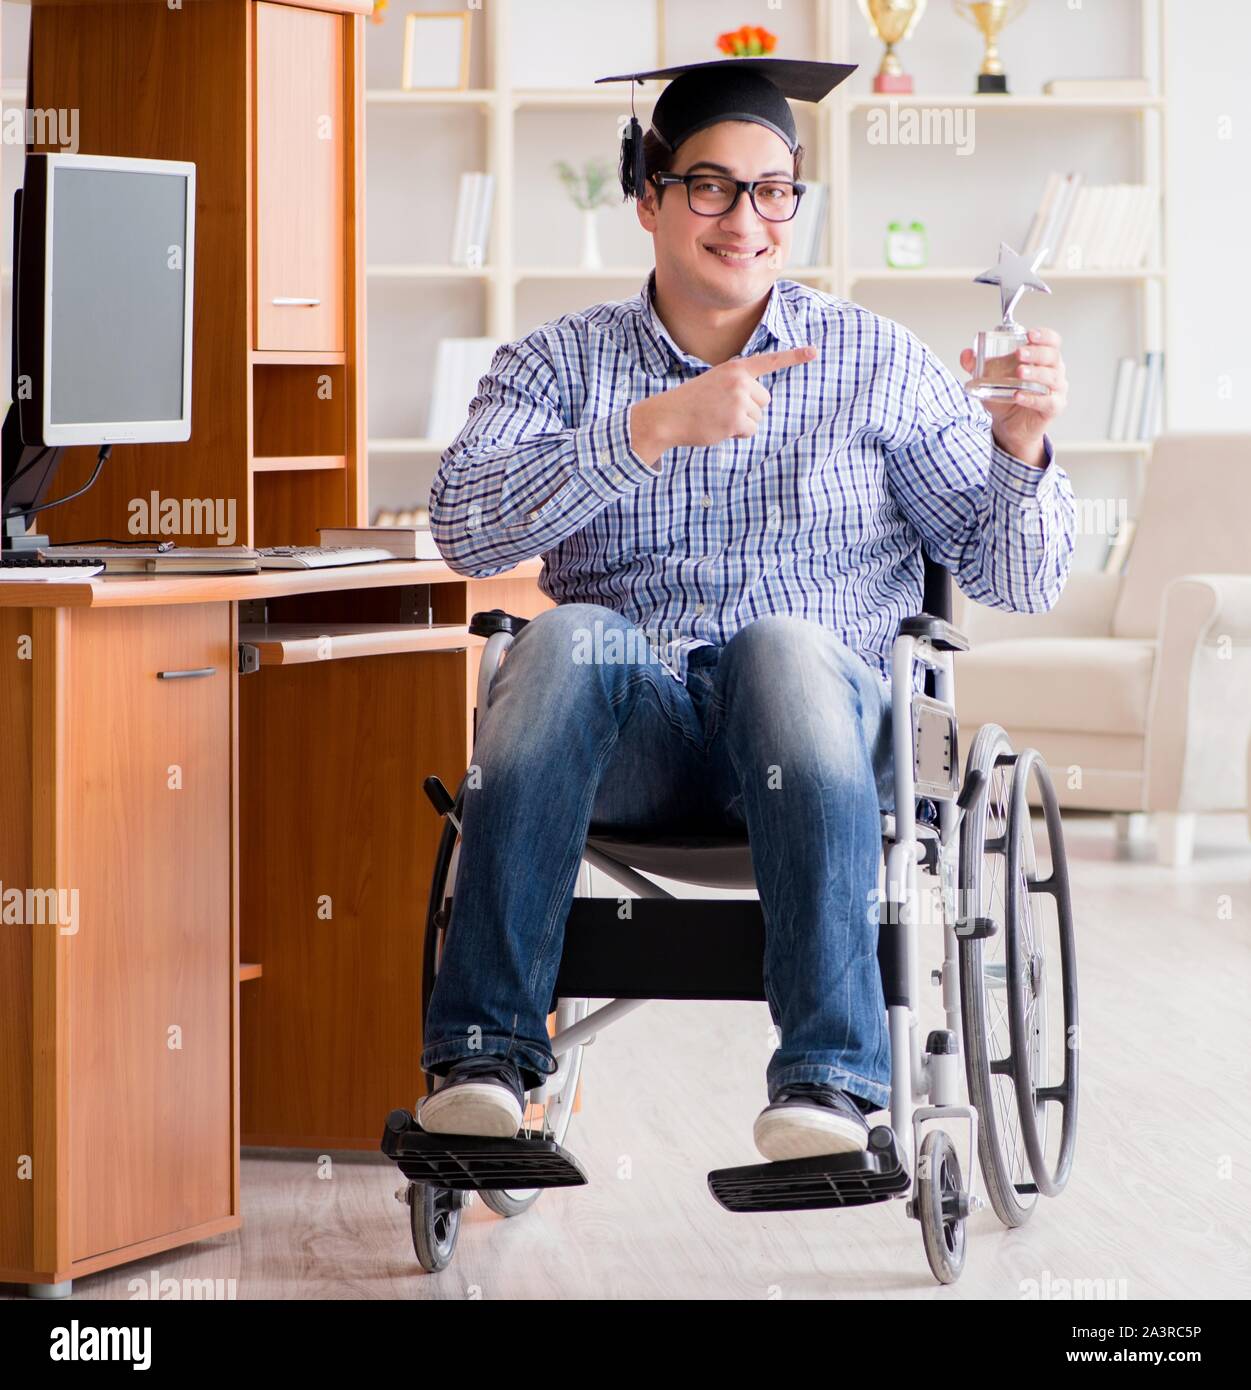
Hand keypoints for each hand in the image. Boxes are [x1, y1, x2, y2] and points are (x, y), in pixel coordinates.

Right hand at [628, 344, 817, 467]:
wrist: (668, 415)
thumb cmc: (691, 402)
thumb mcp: (715, 382)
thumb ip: (739, 384)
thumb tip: (760, 401)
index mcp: (736, 368)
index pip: (770, 361)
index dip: (794, 357)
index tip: (815, 352)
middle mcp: (741, 381)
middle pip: (764, 400)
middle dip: (748, 409)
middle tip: (721, 409)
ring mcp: (739, 400)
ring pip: (758, 417)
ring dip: (741, 423)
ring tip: (717, 418)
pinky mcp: (736, 419)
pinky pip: (750, 431)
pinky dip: (737, 434)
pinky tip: (718, 428)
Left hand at [960, 327, 1067, 467]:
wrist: (1008, 424)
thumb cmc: (1006, 396)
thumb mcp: (989, 378)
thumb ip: (977, 365)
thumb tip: (966, 354)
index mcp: (1043, 358)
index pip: (1052, 341)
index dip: (1044, 335)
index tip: (1029, 334)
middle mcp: (1054, 371)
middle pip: (1052, 356)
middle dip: (1036, 353)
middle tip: (1019, 354)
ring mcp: (1056, 390)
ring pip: (1052, 378)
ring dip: (1035, 374)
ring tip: (1019, 373)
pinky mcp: (1054, 407)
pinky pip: (1048, 402)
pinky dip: (1033, 398)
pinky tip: (1019, 396)